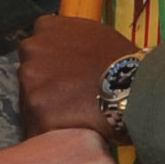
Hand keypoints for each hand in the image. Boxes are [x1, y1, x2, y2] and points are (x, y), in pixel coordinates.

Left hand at [18, 14, 140, 138]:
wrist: (135, 85)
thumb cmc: (121, 60)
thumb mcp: (93, 32)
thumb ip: (69, 39)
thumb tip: (63, 53)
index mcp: (45, 28)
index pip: (35, 49)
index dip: (50, 67)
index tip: (64, 78)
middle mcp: (32, 51)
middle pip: (30, 76)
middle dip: (45, 88)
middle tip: (70, 100)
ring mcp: (31, 82)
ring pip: (29, 104)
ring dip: (45, 113)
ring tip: (72, 120)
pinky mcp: (37, 111)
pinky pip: (36, 129)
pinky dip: (49, 135)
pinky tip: (67, 136)